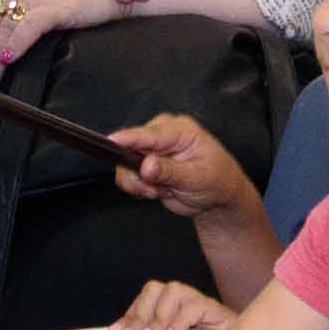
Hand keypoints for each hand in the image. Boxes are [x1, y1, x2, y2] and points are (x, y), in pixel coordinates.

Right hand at [110, 112, 262, 227]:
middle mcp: (162, 136)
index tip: (110, 142)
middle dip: (137, 171)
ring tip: (161, 191)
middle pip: (130, 147)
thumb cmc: (217, 183)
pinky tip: (158, 191)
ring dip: (138, 183)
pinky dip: (138, 188)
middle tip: (155, 188)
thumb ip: (170, 171)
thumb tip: (146, 165)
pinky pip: (126, 176)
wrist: (218, 199)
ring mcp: (151, 150)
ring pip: (124, 164)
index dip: (128, 139)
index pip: (148, 133)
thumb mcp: (198, 178)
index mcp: (180, 130)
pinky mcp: (143, 165)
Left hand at [111, 278, 228, 329]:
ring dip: (158, 317)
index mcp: (165, 305)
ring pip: (173, 291)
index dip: (127, 319)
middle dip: (139, 317)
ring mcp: (198, 300)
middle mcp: (180, 298)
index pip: (141, 303)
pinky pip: (194, 306)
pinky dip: (180, 321)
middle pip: (153, 291)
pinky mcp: (215, 308)